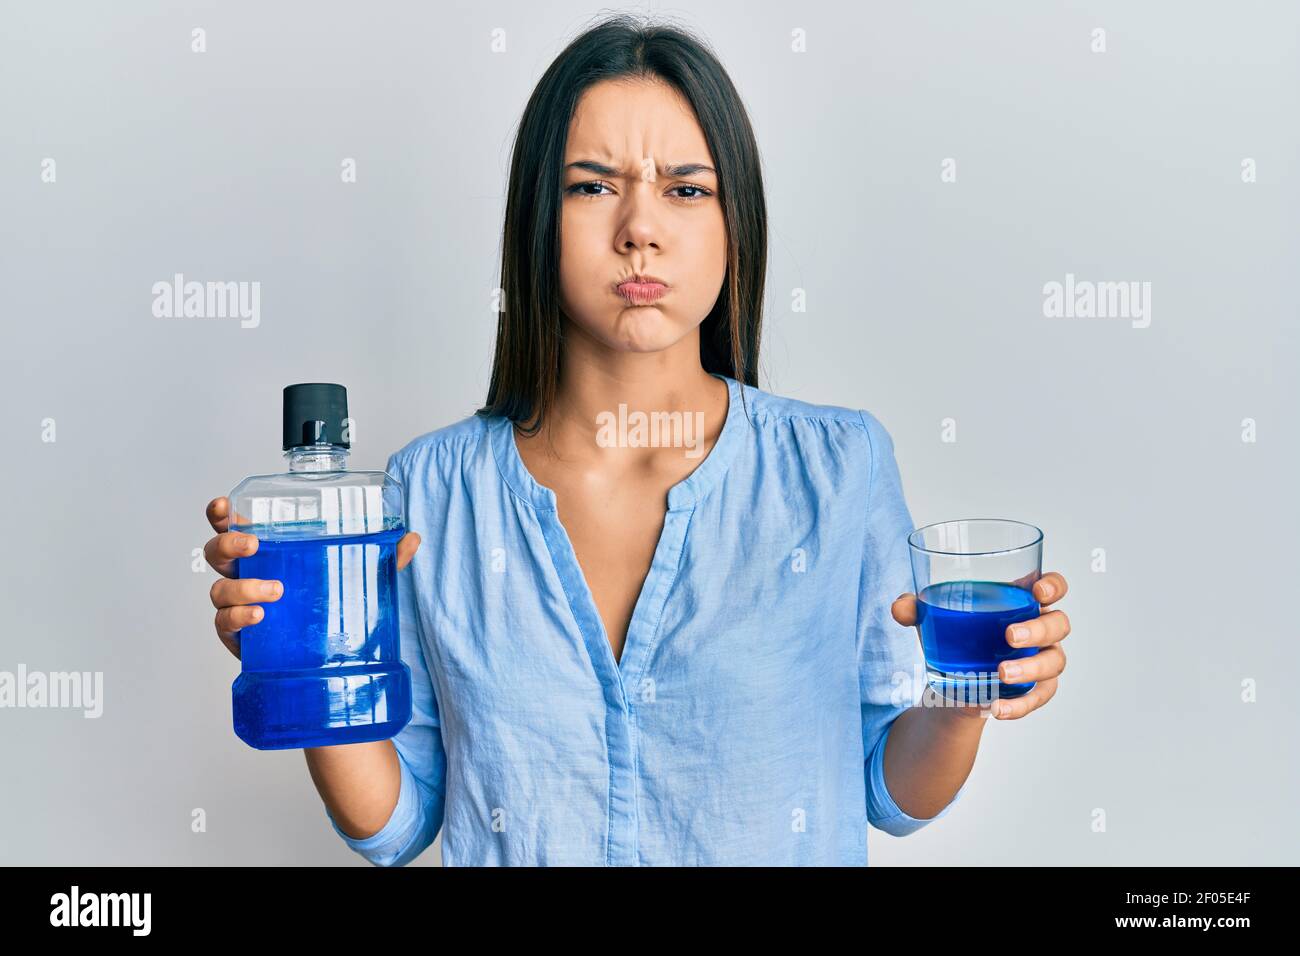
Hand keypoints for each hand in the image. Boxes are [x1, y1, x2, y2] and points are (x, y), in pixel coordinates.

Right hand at [204, 496, 421, 659]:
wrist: (325, 661)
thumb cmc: (330, 607)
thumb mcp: (359, 578)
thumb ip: (383, 558)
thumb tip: (411, 539)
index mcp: (268, 554)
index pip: (234, 527)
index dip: (222, 514)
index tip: (224, 506)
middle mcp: (247, 576)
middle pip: (217, 553)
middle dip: (229, 545)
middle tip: (254, 546)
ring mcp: (240, 607)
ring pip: (219, 591)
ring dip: (243, 587)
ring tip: (275, 592)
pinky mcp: (240, 638)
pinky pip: (225, 625)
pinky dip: (237, 619)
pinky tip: (258, 617)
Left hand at [891, 572, 1069, 719]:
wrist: (954, 683)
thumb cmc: (955, 637)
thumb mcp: (934, 621)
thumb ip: (916, 610)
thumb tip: (899, 608)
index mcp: (1021, 602)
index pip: (1052, 587)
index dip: (1053, 586)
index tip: (1037, 593)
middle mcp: (1041, 629)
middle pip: (1058, 624)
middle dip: (1039, 629)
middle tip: (1009, 637)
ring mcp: (1043, 660)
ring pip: (1054, 661)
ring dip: (1030, 668)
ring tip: (1001, 673)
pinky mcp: (1037, 690)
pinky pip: (1038, 698)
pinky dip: (1020, 704)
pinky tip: (997, 708)